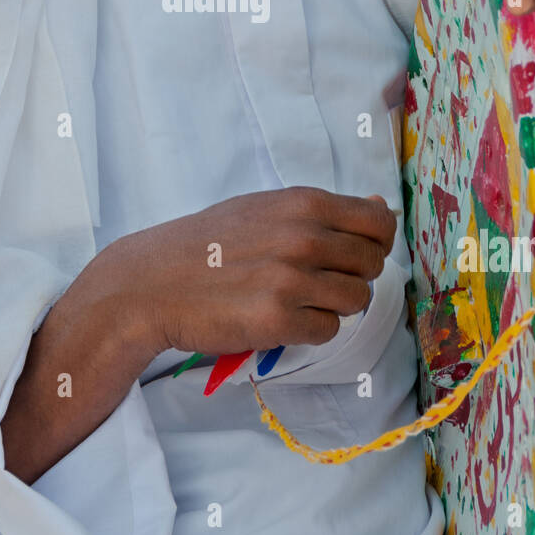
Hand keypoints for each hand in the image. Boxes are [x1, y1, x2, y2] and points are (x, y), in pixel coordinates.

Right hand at [79, 186, 397, 358]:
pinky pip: (328, 331)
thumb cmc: (208, 243)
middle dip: (351, 275)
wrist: (153, 282)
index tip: (352, 252)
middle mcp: (303, 238)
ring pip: (355, 300)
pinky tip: (279, 317)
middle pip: (371, 265)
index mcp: (304, 203)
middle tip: (313, 280)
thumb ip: (323, 211)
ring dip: (331, 305)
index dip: (374, 242)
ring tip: (294, 299)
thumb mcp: (264, 208)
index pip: (380, 223)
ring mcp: (292, 280)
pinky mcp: (279, 321)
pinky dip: (310, 329)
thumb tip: (382, 207)